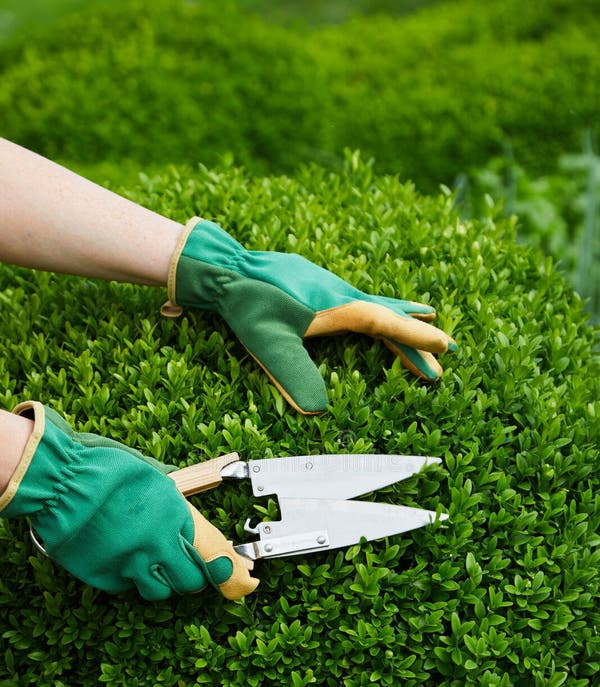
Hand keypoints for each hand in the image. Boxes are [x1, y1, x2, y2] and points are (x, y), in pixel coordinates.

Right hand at [0, 402, 257, 600]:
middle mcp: (158, 545)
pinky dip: (125, 577)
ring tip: (146, 562)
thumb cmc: (103, 469)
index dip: (226, 571)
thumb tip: (188, 522)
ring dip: (158, 581)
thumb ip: (174, 506)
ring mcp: (130, 564)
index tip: (237, 579)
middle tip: (180, 566)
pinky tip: (116, 557)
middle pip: (189, 582)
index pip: (214, 555)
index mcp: (175, 516)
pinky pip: (124, 587)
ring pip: (158, 591)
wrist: (60, 481)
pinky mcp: (105, 577)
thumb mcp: (153, 477)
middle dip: (189, 577)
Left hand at [163, 219, 456, 413]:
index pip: (387, 324)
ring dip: (400, 322)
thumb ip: (293, 376)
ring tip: (425, 323)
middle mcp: (340, 294)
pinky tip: (374, 316)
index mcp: (338, 307)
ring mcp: (330, 286)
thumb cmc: (248, 305)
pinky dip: (379, 312)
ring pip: (376, 306)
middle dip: (417, 338)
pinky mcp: (316, 284)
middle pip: (389, 317)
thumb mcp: (269, 344)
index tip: (445, 347)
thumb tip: (318, 412)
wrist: (225, 268)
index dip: (417, 338)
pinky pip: (360, 300)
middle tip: (445, 358)